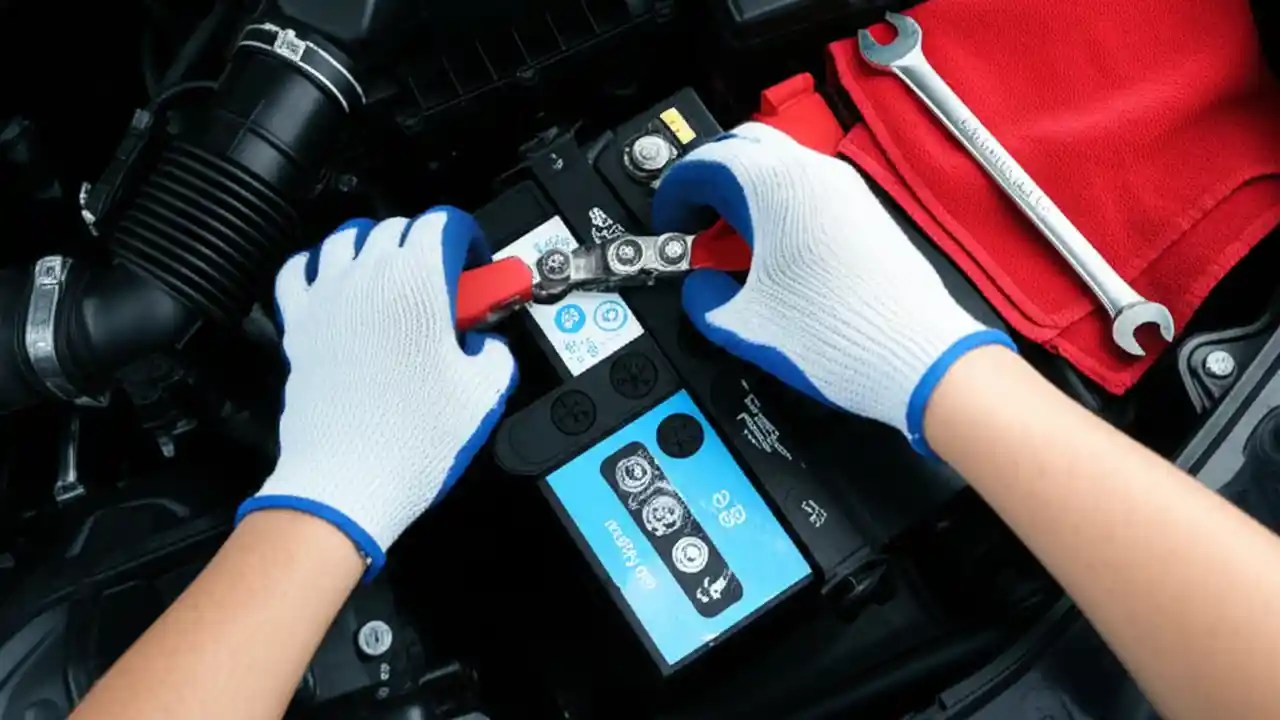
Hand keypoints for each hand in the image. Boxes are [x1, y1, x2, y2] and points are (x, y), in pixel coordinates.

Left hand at [238, 208, 517, 579]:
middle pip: (399, 228)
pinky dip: (319, 267)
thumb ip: (495, 354)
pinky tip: (336, 285)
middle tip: (448, 286)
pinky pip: (299, 272)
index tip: (477, 267)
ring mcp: (326, 298)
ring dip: (376, 248)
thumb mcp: (484, 393)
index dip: (469, 240)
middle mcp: (367, 278)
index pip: (444, 224)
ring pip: (347, 239)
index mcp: (418, 282)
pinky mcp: (299, 326)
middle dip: (428, 245)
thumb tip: (487, 348)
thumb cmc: (410, 439)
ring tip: (396, 278)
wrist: (347, 480)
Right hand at [653, 123, 1012, 453]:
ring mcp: (845, 191)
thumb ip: (705, 301)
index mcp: (777, 187)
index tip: (668, 221)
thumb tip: (700, 291)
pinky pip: (807, 189)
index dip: (674, 192)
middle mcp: (815, 175)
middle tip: (691, 218)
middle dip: (707, 178)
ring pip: (778, 165)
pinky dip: (776, 206)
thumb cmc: (843, 334)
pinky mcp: (864, 213)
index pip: (706, 163)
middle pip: (742, 146)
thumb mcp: (746, 325)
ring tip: (728, 240)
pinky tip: (770, 253)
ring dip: (743, 190)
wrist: (917, 356)